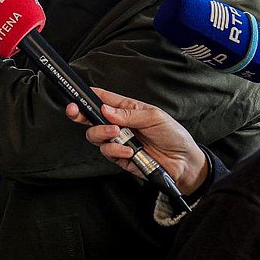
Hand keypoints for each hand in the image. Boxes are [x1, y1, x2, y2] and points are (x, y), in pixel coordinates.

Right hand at [65, 87, 208, 195]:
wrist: (184, 163)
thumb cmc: (173, 135)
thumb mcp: (154, 117)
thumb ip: (128, 114)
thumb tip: (105, 109)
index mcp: (126, 109)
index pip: (101, 99)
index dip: (87, 96)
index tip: (76, 96)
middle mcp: (118, 124)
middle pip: (90, 118)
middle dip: (80, 114)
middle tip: (76, 113)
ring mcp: (118, 141)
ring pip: (94, 136)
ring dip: (102, 134)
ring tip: (117, 134)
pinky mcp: (120, 157)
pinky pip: (108, 152)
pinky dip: (116, 150)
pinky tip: (129, 150)